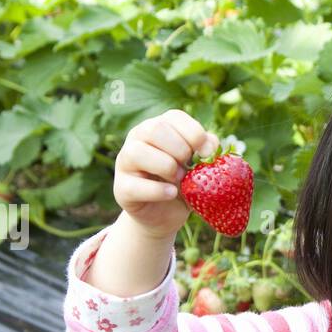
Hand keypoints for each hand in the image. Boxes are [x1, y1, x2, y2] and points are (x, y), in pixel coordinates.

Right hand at [113, 109, 218, 242]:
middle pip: (155, 129)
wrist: (167, 214)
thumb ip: (207, 151)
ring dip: (166, 167)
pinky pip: (135, 185)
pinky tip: (171, 193)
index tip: (207, 153)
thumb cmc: (185, 184)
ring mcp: (125, 162)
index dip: (194, 133)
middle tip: (189, 167)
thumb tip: (210, 145)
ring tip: (180, 180)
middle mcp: (138, 138)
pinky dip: (158, 190)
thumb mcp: (200, 165)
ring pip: (138, 152)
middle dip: (180, 149)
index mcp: (159, 127)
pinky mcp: (121, 188)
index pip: (174, 117)